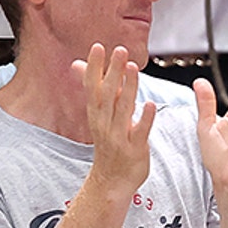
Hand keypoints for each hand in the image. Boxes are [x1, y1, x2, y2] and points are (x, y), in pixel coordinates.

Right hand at [82, 43, 156, 195]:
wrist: (111, 180)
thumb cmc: (109, 144)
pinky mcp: (134, 149)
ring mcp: (118, 136)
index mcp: (96, 114)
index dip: (95, 67)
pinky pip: (138, 131)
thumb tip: (79, 65)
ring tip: (133, 68)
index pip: (92, 86)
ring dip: (128, 87)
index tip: (98, 47)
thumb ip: (95, 89)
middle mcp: (104, 122)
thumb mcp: (98, 116)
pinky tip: (149, 104)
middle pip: (107, 94)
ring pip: (122, 108)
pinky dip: (143, 118)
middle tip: (119, 50)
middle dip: (112, 71)